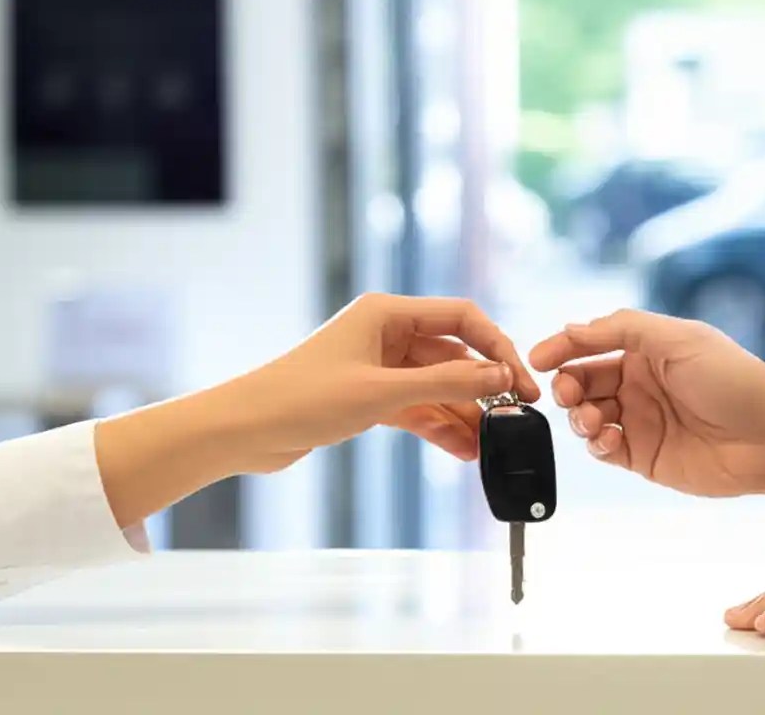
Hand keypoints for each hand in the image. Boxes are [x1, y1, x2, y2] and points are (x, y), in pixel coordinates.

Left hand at [96, 294, 538, 525]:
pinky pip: (419, 408)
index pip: (461, 317)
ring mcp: (378, 367)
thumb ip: (446, 384)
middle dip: (485, 387)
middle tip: (517, 416)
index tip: (520, 379)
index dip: (496, 346)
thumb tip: (500, 378)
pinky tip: (465, 450)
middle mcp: (386, 334)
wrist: (244, 431)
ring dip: (465, 413)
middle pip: (454, 354)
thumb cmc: (300, 399)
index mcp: (386, 313)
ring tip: (493, 444)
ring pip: (439, 386)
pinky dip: (441, 427)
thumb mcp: (382, 392)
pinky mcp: (369, 397)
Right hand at [529, 309, 764, 518]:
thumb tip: (572, 328)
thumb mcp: (680, 340)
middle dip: (566, 385)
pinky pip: (603, 448)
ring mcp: (640, 420)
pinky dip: (595, 443)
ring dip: (577, 416)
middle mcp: (640, 383)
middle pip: (583, 380)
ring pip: (586, 415)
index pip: (592, 343)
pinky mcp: (643, 456)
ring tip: (590, 419)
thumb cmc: (735, 381)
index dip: (562, 348)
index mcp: (648, 349)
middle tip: (567, 394)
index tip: (538, 358)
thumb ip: (623, 329)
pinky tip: (607, 439)